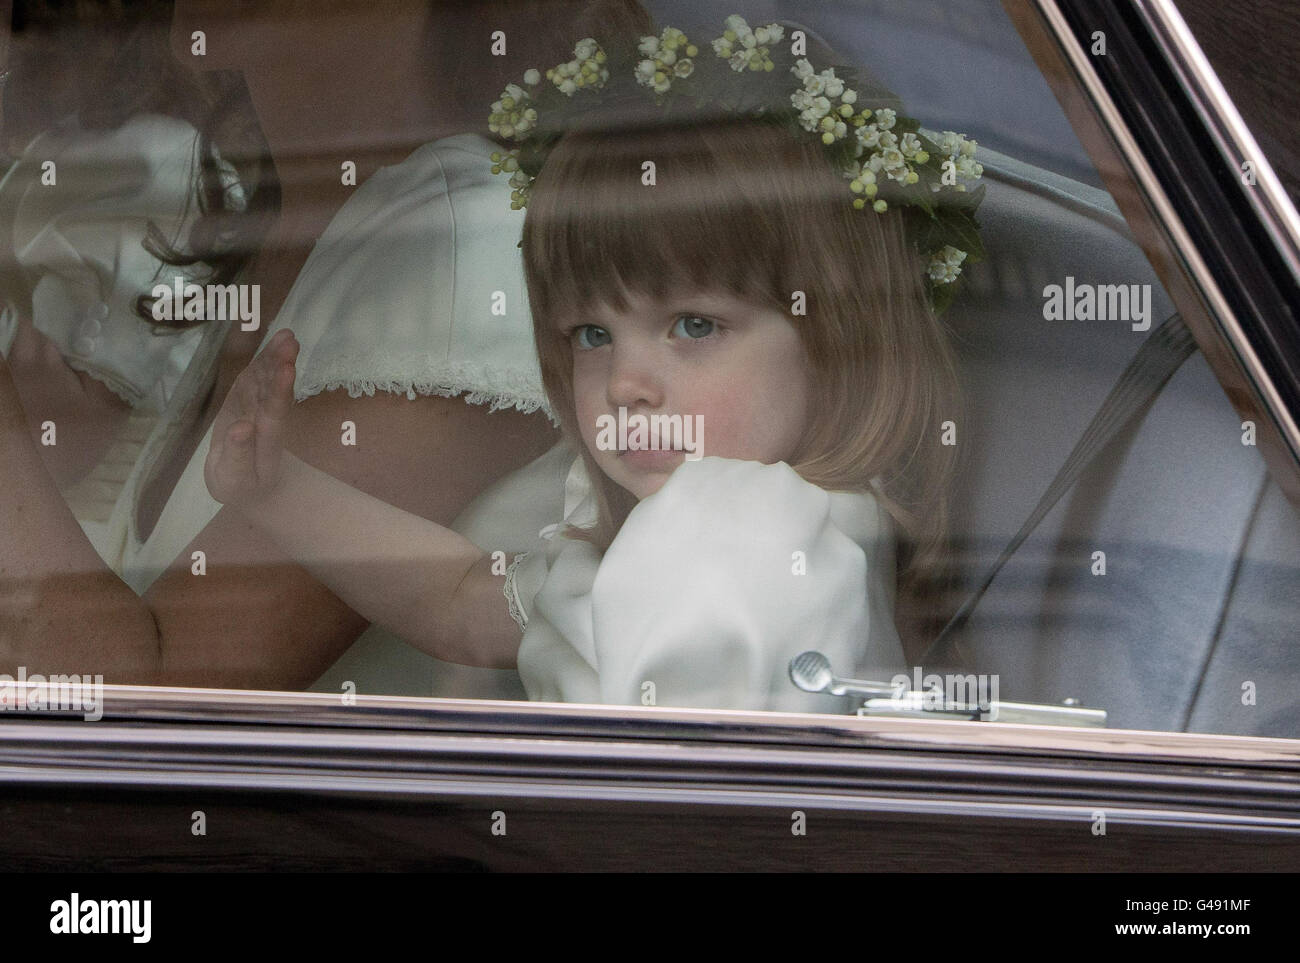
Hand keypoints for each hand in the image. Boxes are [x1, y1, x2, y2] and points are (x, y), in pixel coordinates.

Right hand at [204, 328, 298, 505]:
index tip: (287, 370)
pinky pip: (256, 378)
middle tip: (290, 342)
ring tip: (287, 335)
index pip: (274, 415)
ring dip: (275, 358)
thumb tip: (241, 427)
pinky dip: (264, 360)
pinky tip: (276, 341)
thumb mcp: (235, 480)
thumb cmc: (241, 485)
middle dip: (280, 366)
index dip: (280, 392)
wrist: (249, 480)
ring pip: (267, 380)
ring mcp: (258, 407)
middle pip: (274, 391)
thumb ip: (238, 456)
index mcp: (266, 442)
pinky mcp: (248, 400)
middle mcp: (266, 420)